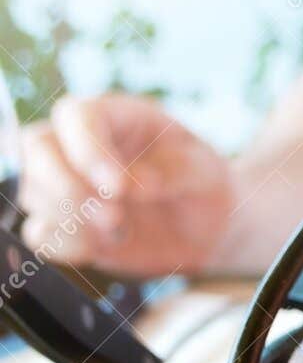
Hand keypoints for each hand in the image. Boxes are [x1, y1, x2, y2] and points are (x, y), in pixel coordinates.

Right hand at [19, 94, 232, 275]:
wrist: (210, 228)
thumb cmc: (205, 186)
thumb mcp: (204, 171)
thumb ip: (172, 171)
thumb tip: (130, 185)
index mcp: (116, 117)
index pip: (76, 116)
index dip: (87, 150)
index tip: (120, 187)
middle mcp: (81, 145)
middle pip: (37, 148)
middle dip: (68, 186)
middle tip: (114, 216)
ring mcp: (69, 184)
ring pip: (33, 190)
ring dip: (69, 217)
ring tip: (119, 230)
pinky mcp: (69, 224)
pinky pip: (40, 233)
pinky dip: (64, 244)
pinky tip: (102, 246)